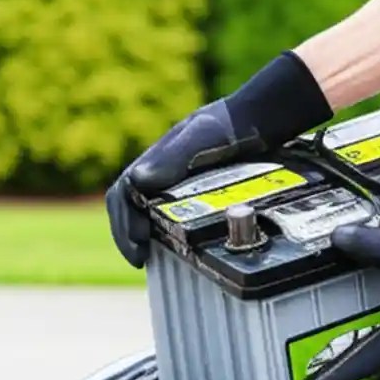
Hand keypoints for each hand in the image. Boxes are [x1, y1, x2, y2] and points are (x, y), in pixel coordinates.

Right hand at [107, 52, 332, 267]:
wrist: (257, 121)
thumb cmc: (228, 126)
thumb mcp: (201, 138)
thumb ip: (173, 158)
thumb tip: (137, 181)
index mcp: (152, 163)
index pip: (121, 195)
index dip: (122, 221)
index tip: (137, 245)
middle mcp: (158, 174)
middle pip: (127, 206)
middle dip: (127, 233)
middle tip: (139, 259)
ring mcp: (175, 184)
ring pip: (145, 212)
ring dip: (141, 235)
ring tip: (149, 258)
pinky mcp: (194, 193)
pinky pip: (168, 215)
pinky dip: (163, 233)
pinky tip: (175, 250)